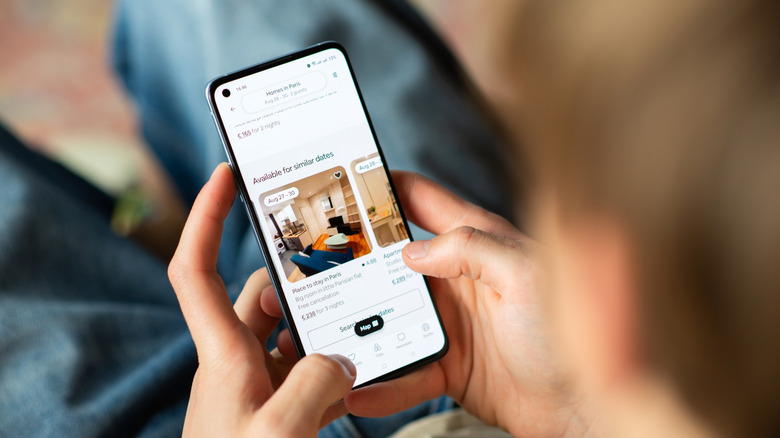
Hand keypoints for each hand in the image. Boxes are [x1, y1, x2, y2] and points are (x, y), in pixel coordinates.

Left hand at [168, 163, 355, 437]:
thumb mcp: (281, 433)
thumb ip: (315, 385)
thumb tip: (338, 361)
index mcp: (223, 354)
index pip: (196, 269)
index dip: (204, 217)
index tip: (224, 174)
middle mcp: (235, 359)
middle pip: (260, 294)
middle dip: (298, 284)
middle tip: (339, 275)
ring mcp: (256, 382)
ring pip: (289, 331)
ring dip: (322, 331)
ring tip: (361, 335)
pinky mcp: (275, 404)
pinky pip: (303, 367)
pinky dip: (328, 366)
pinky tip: (357, 379)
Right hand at [340, 171, 588, 436]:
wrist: (588, 406)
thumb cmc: (570, 332)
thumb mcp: (525, 274)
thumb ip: (470, 248)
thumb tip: (412, 251)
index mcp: (478, 242)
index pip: (423, 201)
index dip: (385, 187)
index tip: (345, 181)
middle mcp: (460, 279)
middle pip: (394, 263)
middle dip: (356, 263)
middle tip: (315, 266)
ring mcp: (453, 324)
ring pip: (391, 319)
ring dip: (360, 327)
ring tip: (325, 336)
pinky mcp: (451, 366)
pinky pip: (407, 372)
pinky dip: (383, 383)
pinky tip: (360, 390)